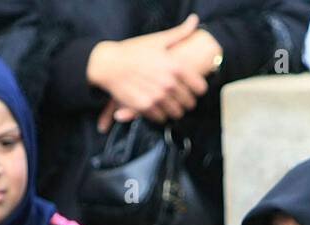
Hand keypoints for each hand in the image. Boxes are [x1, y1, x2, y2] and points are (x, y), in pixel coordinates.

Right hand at [102, 28, 222, 128]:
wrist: (109, 64)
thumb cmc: (134, 50)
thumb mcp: (158, 40)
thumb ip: (179, 33)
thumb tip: (194, 21)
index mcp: (175, 66)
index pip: (200, 88)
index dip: (198, 89)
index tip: (194, 88)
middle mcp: (168, 83)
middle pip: (189, 103)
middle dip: (187, 101)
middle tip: (181, 98)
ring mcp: (156, 97)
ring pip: (176, 113)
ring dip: (174, 109)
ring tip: (169, 103)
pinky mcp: (144, 107)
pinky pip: (161, 118)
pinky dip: (160, 114)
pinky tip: (156, 106)